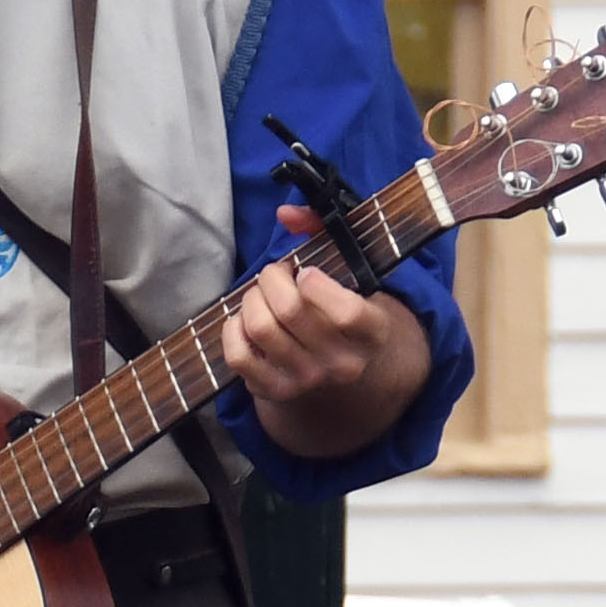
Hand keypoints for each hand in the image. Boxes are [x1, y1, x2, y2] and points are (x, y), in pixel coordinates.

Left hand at [218, 205, 424, 456]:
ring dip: (252, 299)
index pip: (346, 313)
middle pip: (290, 311)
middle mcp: (343, 363)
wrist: (342, 378)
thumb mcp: (351, 275)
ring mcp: (307, 381)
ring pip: (261, 328)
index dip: (316, 284)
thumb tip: (286, 214)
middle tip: (275, 274)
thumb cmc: (342, 312)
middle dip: (273, 278)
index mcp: (372, 333)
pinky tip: (245, 319)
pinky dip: (233, 328)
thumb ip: (324, 232)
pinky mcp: (274, 392)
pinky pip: (238, 355)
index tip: (306, 272)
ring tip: (260, 295)